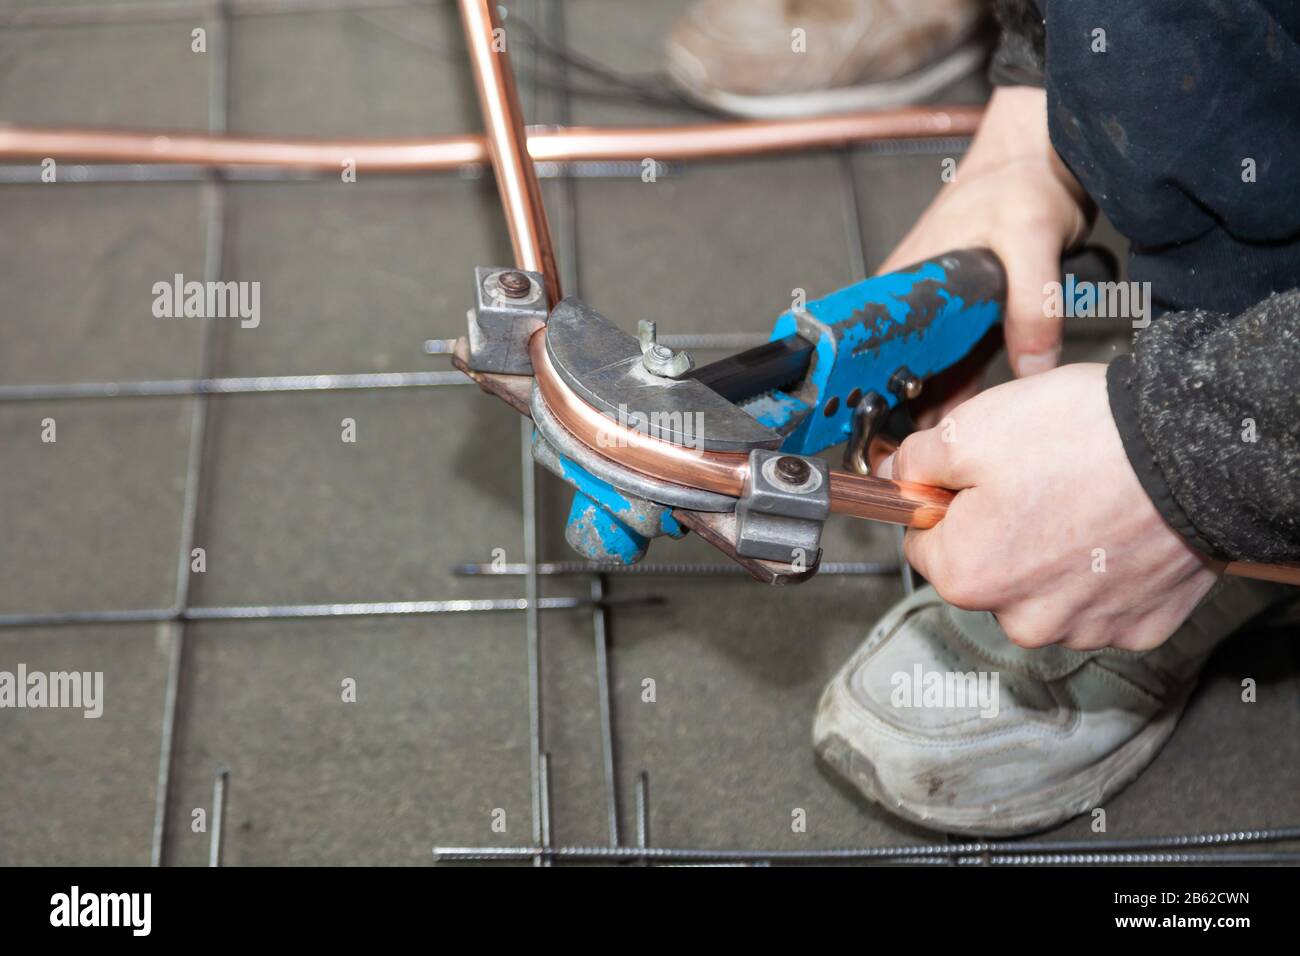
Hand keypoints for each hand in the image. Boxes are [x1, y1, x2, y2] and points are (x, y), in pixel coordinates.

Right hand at [877, 86, 1093, 427]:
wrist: (1041, 163)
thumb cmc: (1017, 181)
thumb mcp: (1028, 236)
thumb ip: (1032, 301)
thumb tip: (1033, 364)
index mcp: (898, 281)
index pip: (863, 344)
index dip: (861, 386)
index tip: (867, 420)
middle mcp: (910, 302)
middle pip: (892, 369)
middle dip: (902, 409)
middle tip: (913, 450)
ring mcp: (938, 315)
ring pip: (925, 374)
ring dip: (933, 405)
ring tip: (939, 445)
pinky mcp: (966, 323)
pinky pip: (958, 367)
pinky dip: (962, 392)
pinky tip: (966, 422)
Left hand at [877, 363, 1221, 650]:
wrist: (1196, 452)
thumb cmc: (1086, 440)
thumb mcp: (969, 429)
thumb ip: (916, 460)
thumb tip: (896, 474)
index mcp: (968, 577)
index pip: (924, 545)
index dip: (944, 503)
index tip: (972, 478)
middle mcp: (1022, 619)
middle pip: (985, 572)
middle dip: (998, 529)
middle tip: (1037, 478)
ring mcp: (1085, 628)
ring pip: (1042, 590)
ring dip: (1052, 552)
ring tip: (1083, 498)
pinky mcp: (1139, 626)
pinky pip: (1101, 600)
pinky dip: (1104, 568)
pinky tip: (1117, 528)